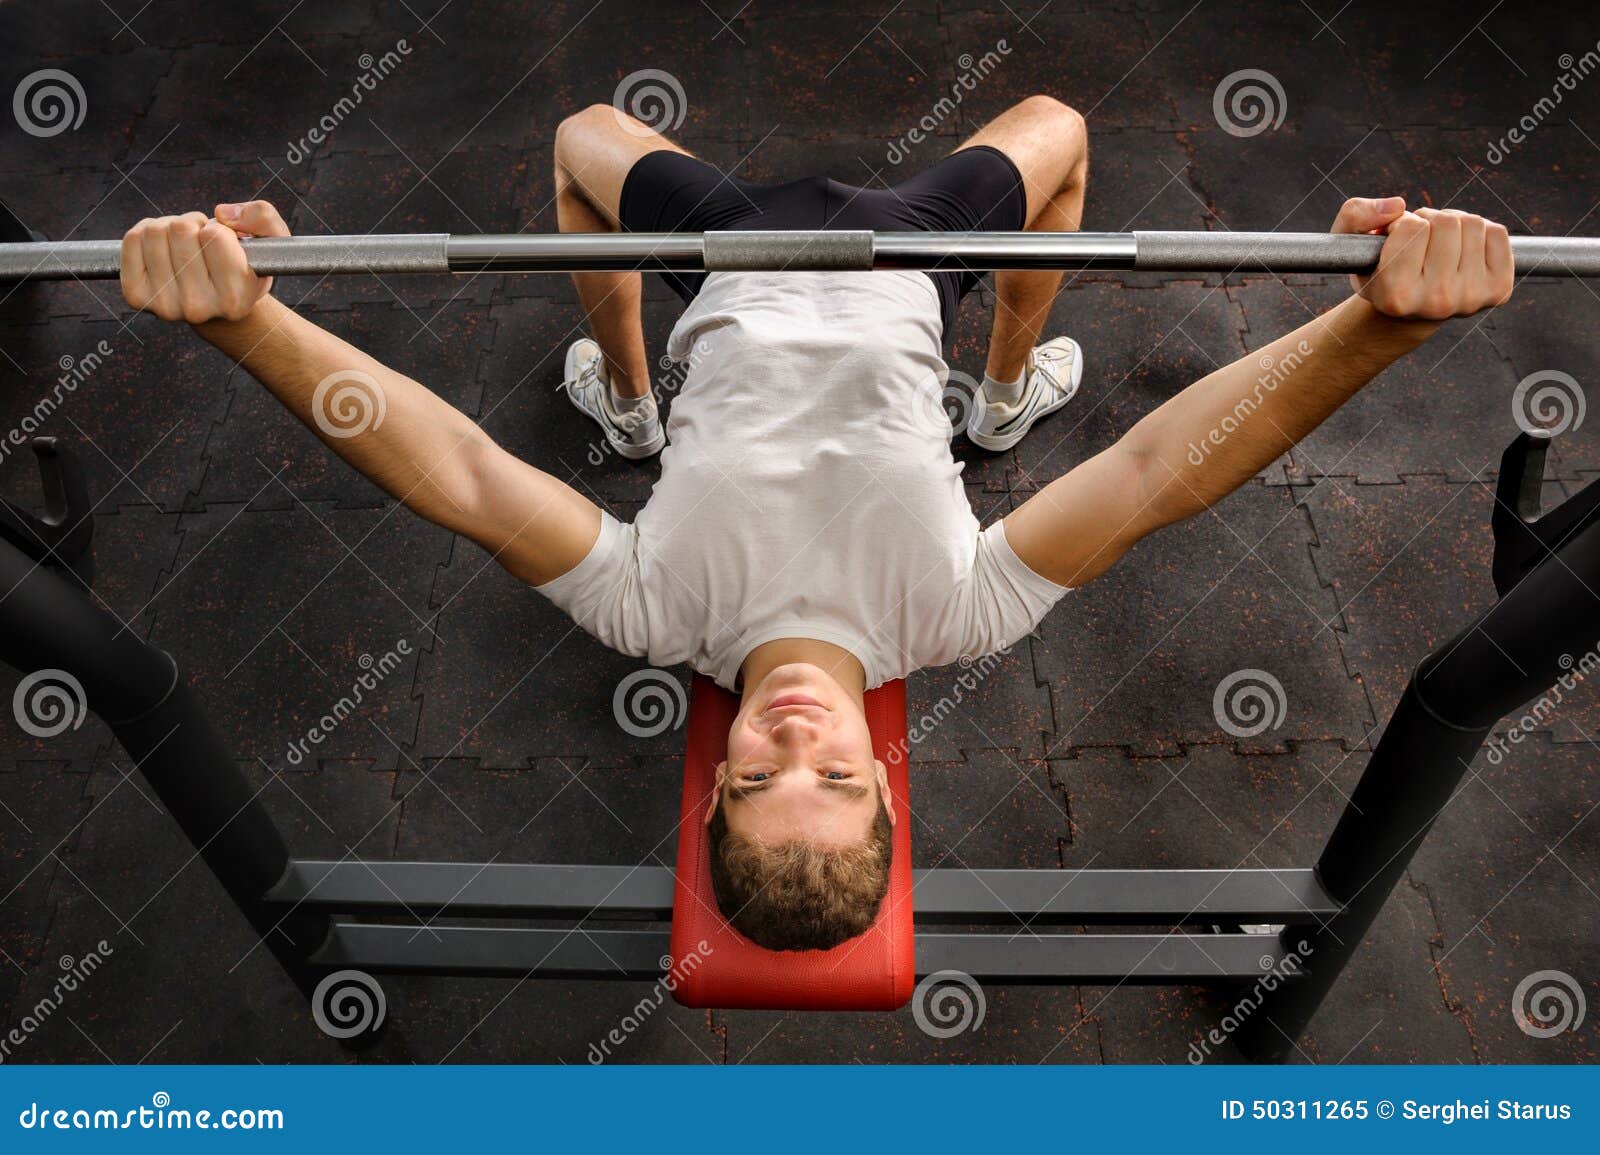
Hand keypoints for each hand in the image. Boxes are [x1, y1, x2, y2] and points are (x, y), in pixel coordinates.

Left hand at [119, 200, 289, 323]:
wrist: (219, 308)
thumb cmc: (245, 268)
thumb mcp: (271, 242)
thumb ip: (263, 216)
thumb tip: (222, 213)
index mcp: (235, 299)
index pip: (215, 236)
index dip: (220, 229)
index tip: (225, 244)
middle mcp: (198, 308)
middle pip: (181, 229)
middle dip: (193, 224)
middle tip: (202, 242)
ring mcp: (164, 305)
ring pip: (154, 231)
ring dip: (170, 227)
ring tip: (184, 245)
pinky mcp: (137, 297)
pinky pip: (131, 240)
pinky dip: (145, 232)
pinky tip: (162, 247)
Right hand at [1332, 196, 1512, 320]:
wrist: (1408, 312)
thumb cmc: (1378, 270)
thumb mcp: (1349, 243)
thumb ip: (1355, 215)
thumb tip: (1397, 205)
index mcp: (1396, 296)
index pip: (1411, 227)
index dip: (1400, 224)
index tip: (1395, 242)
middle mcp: (1435, 302)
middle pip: (1446, 222)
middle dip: (1430, 221)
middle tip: (1421, 242)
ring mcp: (1471, 299)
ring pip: (1473, 223)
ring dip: (1454, 225)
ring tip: (1439, 245)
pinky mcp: (1498, 291)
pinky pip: (1498, 232)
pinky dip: (1481, 232)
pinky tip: (1463, 251)